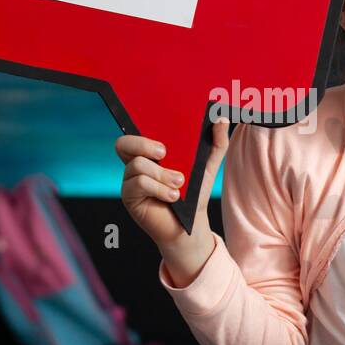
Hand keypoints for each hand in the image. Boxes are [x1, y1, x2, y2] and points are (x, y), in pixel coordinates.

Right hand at [115, 117, 229, 247]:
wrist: (190, 224)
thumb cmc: (194, 194)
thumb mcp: (208, 166)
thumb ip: (216, 143)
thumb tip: (221, 119)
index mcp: (150, 152)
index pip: (134, 131)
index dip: (142, 128)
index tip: (165, 138)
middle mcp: (135, 164)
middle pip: (124, 143)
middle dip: (145, 144)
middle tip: (165, 153)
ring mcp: (130, 180)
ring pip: (137, 165)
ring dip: (162, 174)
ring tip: (179, 184)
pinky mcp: (129, 197)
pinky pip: (139, 183)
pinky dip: (158, 189)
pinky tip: (173, 197)